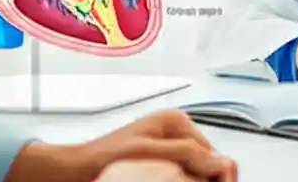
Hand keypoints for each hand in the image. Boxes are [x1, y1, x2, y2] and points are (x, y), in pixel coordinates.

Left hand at [6, 110, 235, 181]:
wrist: (76, 170)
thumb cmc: (103, 158)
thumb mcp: (149, 151)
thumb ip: (185, 152)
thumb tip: (220, 161)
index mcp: (177, 122)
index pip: (215, 153)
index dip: (220, 176)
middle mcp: (176, 132)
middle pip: (207, 163)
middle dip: (206, 179)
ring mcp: (168, 148)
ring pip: (196, 172)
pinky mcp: (159, 163)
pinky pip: (182, 176)